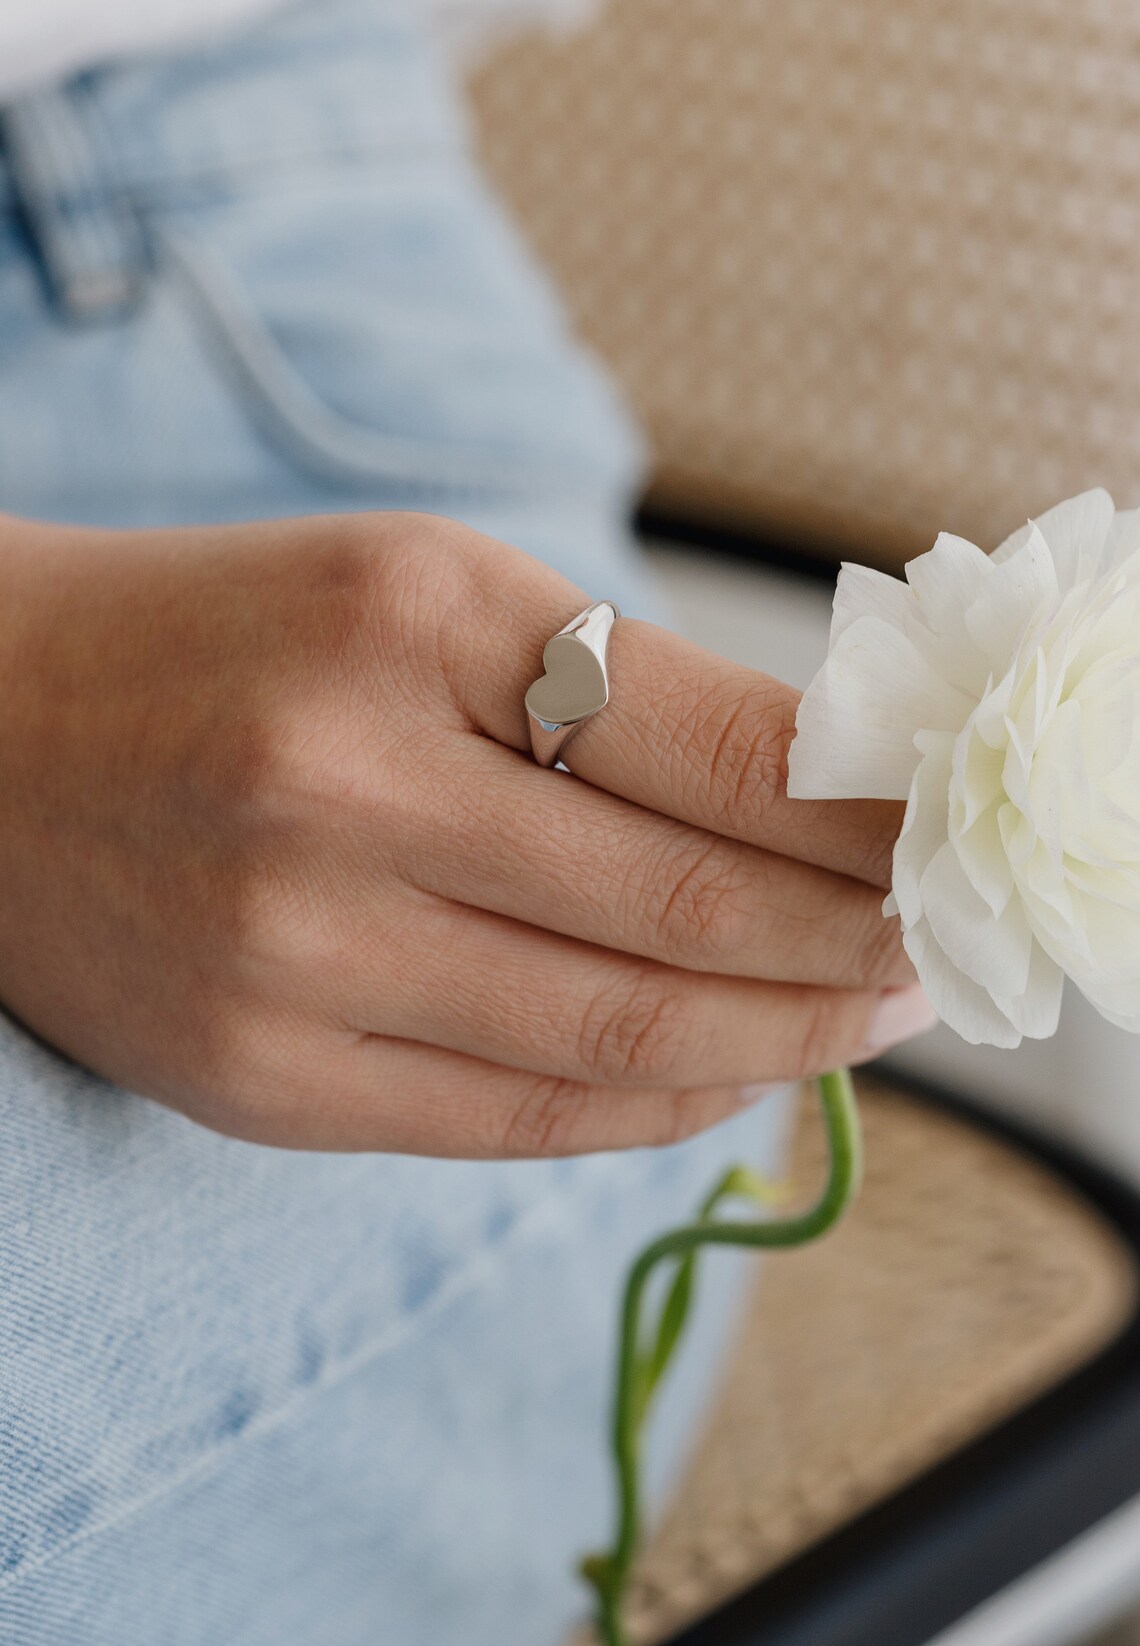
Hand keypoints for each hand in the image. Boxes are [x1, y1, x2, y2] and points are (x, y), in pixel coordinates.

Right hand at [0, 511, 930, 1155]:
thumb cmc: (233, 643)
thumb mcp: (426, 594)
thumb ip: (614, 686)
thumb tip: (823, 794)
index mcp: (409, 619)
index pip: (717, 739)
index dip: (867, 811)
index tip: (947, 835)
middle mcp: (346, 787)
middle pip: (689, 906)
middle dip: (854, 938)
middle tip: (939, 943)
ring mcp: (294, 952)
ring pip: (620, 1034)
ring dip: (785, 1038)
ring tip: (871, 1020)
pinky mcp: (259, 1079)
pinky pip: (516, 1118)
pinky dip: (657, 1105)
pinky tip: (732, 1076)